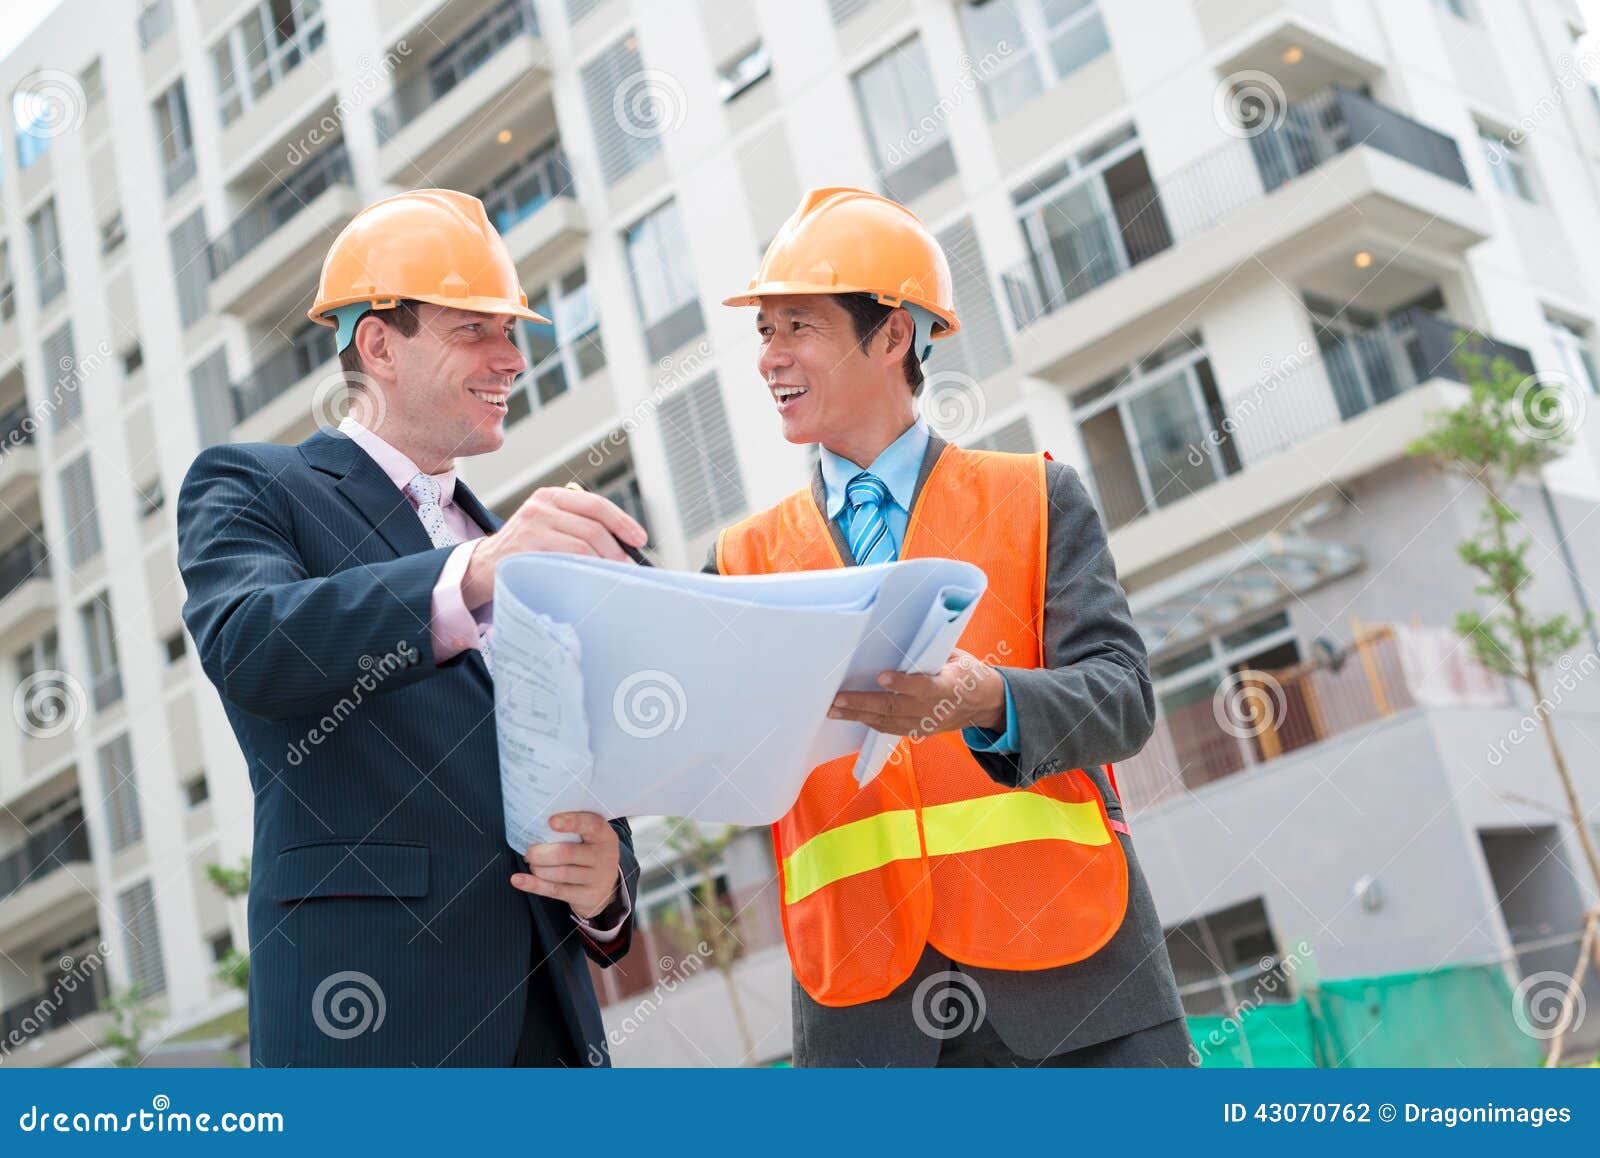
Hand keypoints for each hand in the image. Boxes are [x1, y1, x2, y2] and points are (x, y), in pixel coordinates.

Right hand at [462, 487, 646, 606]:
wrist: (484, 566)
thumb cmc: (527, 550)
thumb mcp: (550, 526)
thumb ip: (579, 526)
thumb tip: (625, 545)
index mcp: (551, 496)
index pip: (596, 505)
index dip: (623, 522)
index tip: (640, 539)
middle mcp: (541, 506)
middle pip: (593, 527)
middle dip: (616, 550)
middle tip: (626, 568)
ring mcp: (531, 527)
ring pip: (582, 545)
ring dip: (603, 564)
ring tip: (611, 577)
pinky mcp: (524, 550)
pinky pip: (564, 561)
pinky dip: (583, 572)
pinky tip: (590, 581)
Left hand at [511, 811, 621, 920]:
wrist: (605, 885)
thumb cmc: (590, 852)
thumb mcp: (591, 838)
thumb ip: (574, 829)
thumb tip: (540, 822)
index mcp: (605, 836)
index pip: (591, 825)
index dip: (571, 822)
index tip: (550, 822)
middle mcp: (604, 857)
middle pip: (567, 853)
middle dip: (541, 853)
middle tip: (530, 852)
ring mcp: (597, 878)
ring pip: (560, 874)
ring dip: (539, 868)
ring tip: (533, 864)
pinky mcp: (587, 897)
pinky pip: (555, 891)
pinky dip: (534, 885)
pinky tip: (519, 880)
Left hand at [827, 648, 1007, 737]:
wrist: (984, 703)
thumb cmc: (968, 672)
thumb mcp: (956, 657)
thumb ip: (929, 654)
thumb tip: (898, 640)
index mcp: (949, 686)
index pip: (923, 686)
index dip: (902, 683)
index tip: (881, 676)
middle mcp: (934, 709)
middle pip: (894, 707)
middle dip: (863, 704)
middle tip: (837, 700)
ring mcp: (925, 723)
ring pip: (887, 721)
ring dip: (859, 715)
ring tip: (834, 710)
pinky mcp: (919, 731)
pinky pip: (890, 728)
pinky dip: (870, 721)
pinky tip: (850, 715)